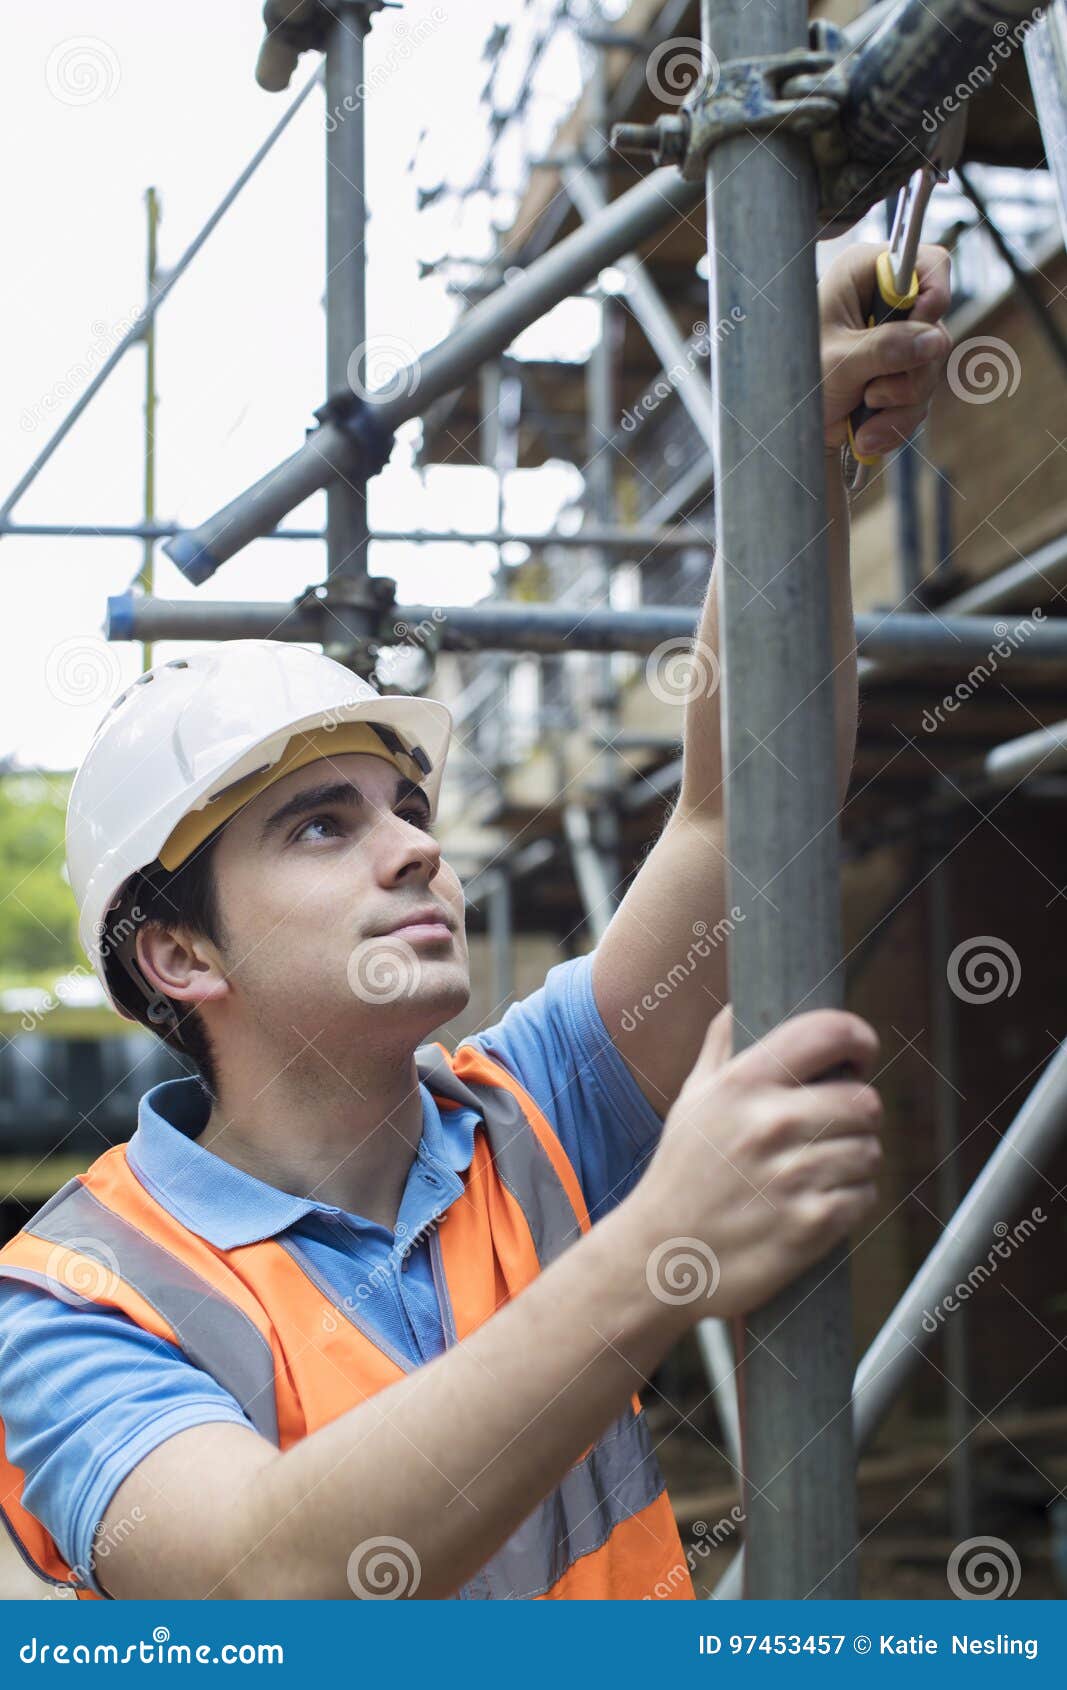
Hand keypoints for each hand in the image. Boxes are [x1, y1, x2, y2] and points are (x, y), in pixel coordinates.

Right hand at [631, 1005, 882, 1322]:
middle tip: (834, 1126)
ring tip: (818, 1170)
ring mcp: (792, 1177)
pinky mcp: (811, 1225)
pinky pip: (865, 1196)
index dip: (857, 1038)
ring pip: (870, 1150)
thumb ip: (722, 1046)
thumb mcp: (692, 1101)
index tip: (859, 1054)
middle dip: (857, 1113)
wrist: (662, 1259)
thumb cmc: (681, 1174)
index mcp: (741, 1084)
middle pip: (864, 1100)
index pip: (828, 1033)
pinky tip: (819, 1203)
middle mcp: (769, 1125)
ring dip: (855, 1160)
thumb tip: (743, 1003)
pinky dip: (852, 1200)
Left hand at [818, 242, 951, 456]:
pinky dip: (896, 420)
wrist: (796, 429)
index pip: (928, 262)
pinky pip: (922, 398)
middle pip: (935, 326)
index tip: (923, 320)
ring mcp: (899, 340)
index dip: (935, 290)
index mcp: (865, 275)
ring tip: (862, 408)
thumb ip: (883, 348)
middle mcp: (887, 303)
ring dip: (899, 400)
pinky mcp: (903, 374)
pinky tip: (866, 431)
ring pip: (931, 367)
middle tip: (871, 390)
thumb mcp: (838, 361)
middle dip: (909, 369)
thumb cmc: (800, 380)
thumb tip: (933, 340)